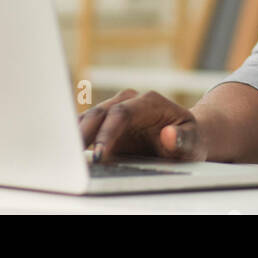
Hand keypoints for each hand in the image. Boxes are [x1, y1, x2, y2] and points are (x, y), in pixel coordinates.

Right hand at [78, 88, 206, 162]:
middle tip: (72, 157)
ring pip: (88, 118)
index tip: (101, 155)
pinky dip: (75, 138)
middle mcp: (129, 101)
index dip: (108, 133)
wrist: (184, 137)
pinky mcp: (105, 123)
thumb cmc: (189, 140)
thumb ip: (182, 140)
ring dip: (75, 135)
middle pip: (100, 113)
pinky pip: (86, 127)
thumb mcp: (193, 143)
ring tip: (64, 156)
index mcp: (150, 102)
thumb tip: (168, 135)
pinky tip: (67, 152)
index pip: (122, 113)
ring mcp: (115, 110)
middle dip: (85, 134)